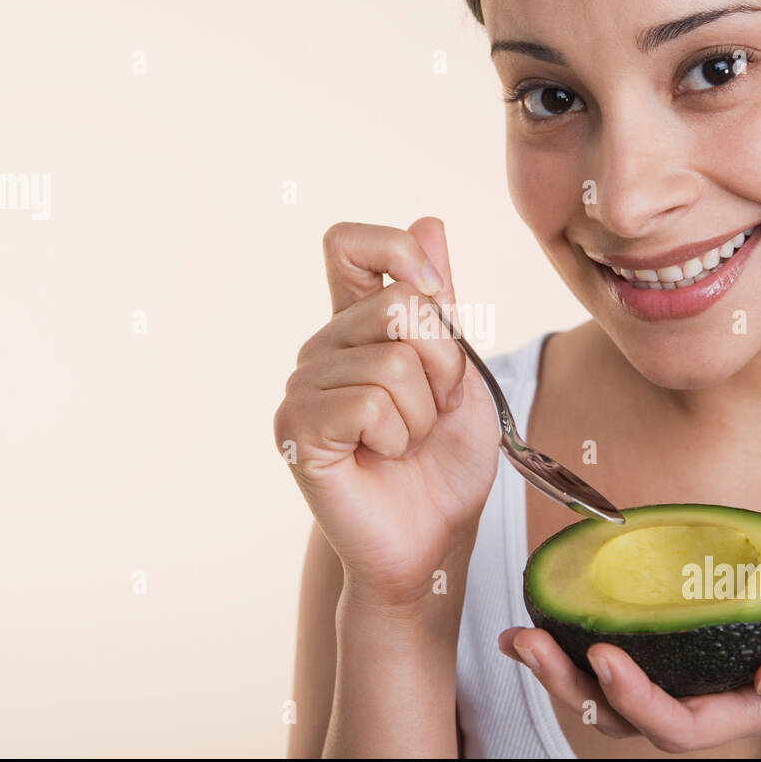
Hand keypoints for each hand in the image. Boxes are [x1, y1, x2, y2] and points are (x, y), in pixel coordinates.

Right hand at [273, 218, 500, 608]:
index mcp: (357, 324)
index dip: (399, 253)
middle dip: (446, 366)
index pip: (350, 244)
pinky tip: (384, 456)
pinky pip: (369, 402)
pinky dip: (399, 435)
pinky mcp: (298, 429)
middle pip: (402, 305)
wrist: (435, 539)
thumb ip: (441, 304)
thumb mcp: (463, 373)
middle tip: (433, 411)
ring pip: (394, 361)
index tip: (437, 300)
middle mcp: (323, 347)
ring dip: (425, 413)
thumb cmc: (446, 462)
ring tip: (407, 442)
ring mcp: (303, 386)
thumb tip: (428, 222)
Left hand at [499, 575, 760, 752]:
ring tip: (522, 631)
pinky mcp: (699, 638)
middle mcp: (719, 694)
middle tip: (525, 641)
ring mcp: (705, 669)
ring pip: (622, 688)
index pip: (682, 724)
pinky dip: (593, 632)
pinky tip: (563, 605)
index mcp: (756, 707)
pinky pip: (639, 647)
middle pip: (631, 714)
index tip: (604, 656)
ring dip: (567, 663)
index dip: (637, 699)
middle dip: (574, 684)